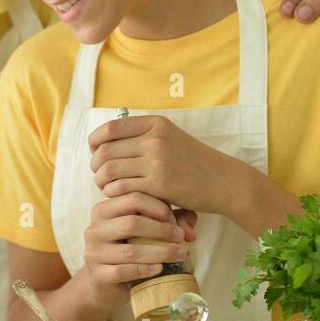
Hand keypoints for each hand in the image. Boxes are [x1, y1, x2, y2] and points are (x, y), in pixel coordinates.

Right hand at [83, 192, 197, 306]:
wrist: (104, 281)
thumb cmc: (128, 248)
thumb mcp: (143, 231)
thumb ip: (166, 220)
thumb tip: (191, 224)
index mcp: (103, 210)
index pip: (132, 199)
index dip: (158, 207)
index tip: (174, 219)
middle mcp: (94, 229)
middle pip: (132, 223)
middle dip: (162, 230)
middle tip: (181, 237)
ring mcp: (93, 252)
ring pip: (130, 251)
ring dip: (161, 252)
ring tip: (181, 255)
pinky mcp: (98, 275)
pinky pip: (123, 272)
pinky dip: (145, 270)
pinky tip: (160, 269)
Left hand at [89, 114, 238, 217]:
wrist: (225, 182)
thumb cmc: (193, 163)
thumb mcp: (171, 138)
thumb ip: (143, 136)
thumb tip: (104, 142)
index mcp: (156, 124)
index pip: (110, 128)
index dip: (95, 141)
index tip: (94, 152)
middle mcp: (155, 139)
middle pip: (105, 151)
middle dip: (95, 166)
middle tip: (99, 176)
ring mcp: (157, 161)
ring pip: (109, 170)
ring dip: (102, 182)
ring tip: (108, 187)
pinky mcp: (160, 184)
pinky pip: (121, 188)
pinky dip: (114, 193)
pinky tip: (120, 196)